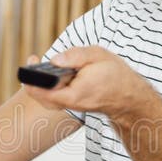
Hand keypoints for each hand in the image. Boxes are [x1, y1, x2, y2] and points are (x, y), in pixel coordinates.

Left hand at [22, 47, 148, 118]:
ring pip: (46, 99)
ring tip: (39, 66)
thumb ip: (75, 56)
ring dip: (39, 85)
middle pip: (40, 97)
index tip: (33, 59)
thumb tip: (54, 59)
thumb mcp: (98, 56)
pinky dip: (48, 88)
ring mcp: (71, 105)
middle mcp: (69, 103)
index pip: (43, 91)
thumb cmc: (115, 75)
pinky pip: (54, 99)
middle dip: (32, 80)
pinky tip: (52, 75)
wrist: (129, 96)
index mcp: (73, 93)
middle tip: (33, 61)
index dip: (32, 76)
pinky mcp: (73, 104)